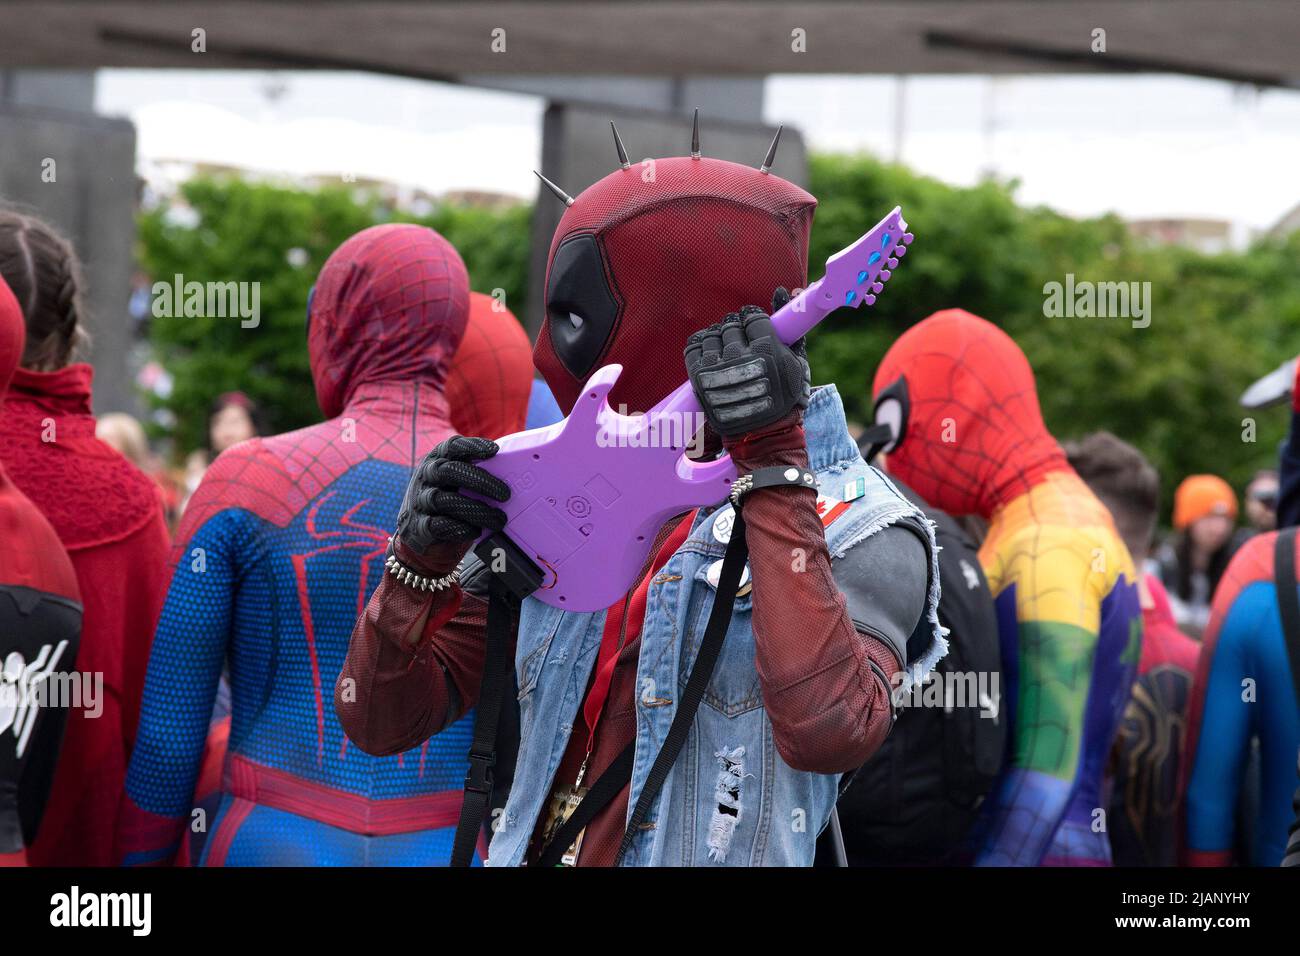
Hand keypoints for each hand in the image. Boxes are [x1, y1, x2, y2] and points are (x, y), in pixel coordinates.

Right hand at [396, 436, 509, 559]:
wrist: (425, 538)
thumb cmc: (452, 502)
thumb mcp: (461, 484)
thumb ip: (479, 475)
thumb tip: (518, 475)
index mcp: (438, 460)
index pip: (452, 446)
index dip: (472, 446)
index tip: (494, 450)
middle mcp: (427, 476)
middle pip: (450, 471)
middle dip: (481, 481)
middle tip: (506, 494)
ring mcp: (420, 501)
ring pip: (447, 500)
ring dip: (477, 510)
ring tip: (499, 519)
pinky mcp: (419, 526)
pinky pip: (439, 525)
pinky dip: (461, 528)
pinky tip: (476, 531)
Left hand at [684, 287, 809, 440]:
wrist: (763, 433)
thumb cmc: (784, 397)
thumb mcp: (797, 362)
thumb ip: (791, 326)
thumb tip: (784, 290)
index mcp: (767, 350)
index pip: (753, 317)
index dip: (754, 321)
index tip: (754, 328)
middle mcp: (740, 357)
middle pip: (731, 325)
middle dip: (737, 330)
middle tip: (742, 342)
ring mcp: (717, 368)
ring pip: (712, 335)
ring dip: (719, 339)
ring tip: (728, 351)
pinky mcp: (699, 378)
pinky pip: (694, 348)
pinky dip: (701, 347)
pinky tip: (712, 354)